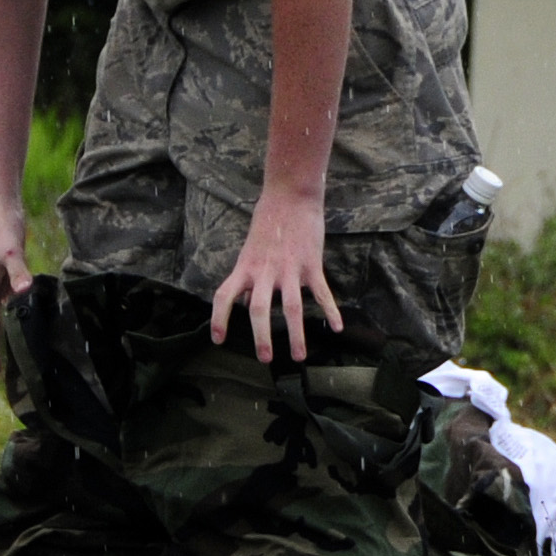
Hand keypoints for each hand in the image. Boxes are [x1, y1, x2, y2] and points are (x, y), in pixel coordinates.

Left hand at [211, 188, 337, 361]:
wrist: (290, 196)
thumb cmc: (268, 221)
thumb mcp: (250, 249)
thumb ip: (248, 275)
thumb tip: (243, 301)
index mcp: (246, 267)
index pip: (224, 296)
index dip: (219, 319)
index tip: (219, 340)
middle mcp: (265, 271)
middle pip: (258, 309)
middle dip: (262, 337)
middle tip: (265, 359)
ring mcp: (289, 269)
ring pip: (291, 307)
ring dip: (296, 334)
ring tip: (299, 356)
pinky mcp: (311, 265)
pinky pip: (321, 293)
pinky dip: (330, 311)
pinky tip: (336, 327)